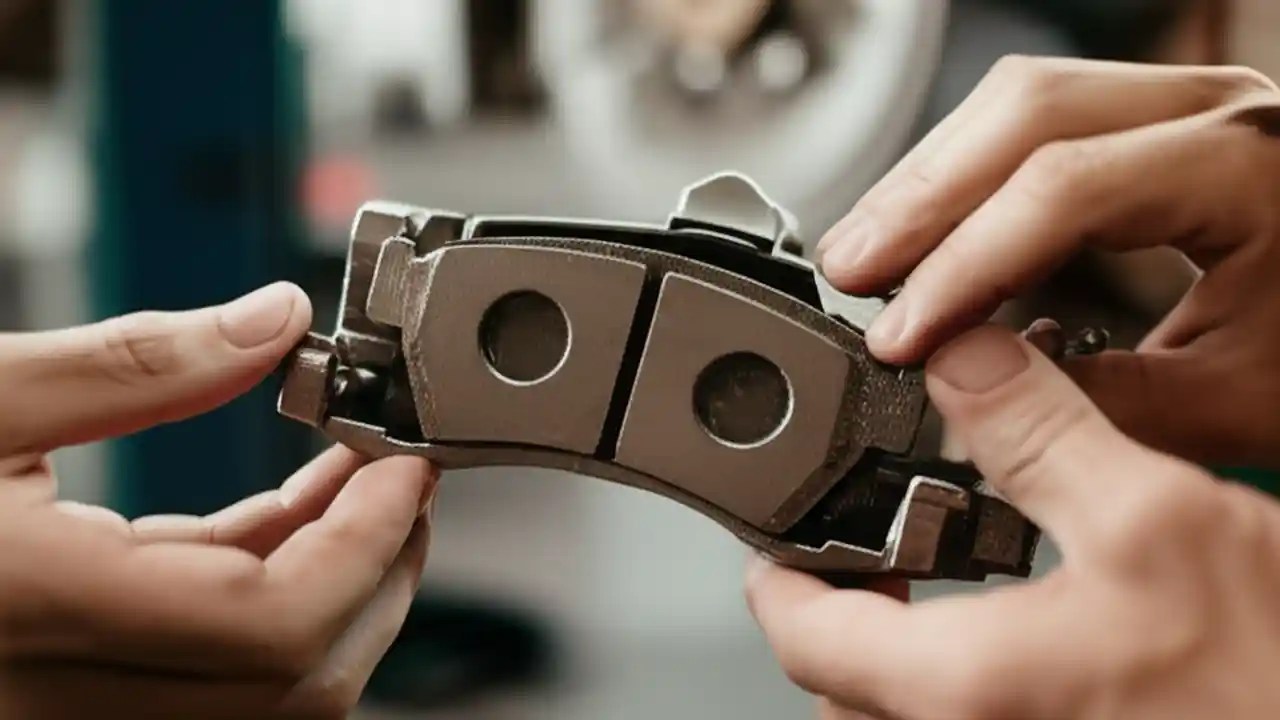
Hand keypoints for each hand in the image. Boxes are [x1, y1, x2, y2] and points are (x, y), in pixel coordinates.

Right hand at [0, 283, 437, 719]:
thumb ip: (137, 364)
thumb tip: (274, 319)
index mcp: (38, 611)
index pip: (275, 623)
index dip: (371, 546)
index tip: (406, 466)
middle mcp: (62, 698)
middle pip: (299, 677)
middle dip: (379, 571)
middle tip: (399, 474)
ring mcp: (69, 717)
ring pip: (269, 692)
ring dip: (336, 588)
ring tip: (353, 481)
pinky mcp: (75, 702)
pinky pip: (211, 671)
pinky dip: (272, 599)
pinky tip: (291, 516)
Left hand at [747, 326, 1279, 719]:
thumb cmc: (1273, 681)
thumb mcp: (1156, 520)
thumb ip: (1039, 435)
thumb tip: (960, 361)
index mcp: (961, 685)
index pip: (800, 633)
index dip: (774, 572)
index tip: (774, 537)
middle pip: (840, 683)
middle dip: (840, 613)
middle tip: (864, 553)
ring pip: (898, 714)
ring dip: (897, 651)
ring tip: (937, 588)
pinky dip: (959, 684)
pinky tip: (1018, 637)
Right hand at [817, 56, 1279, 467]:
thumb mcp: (1230, 400)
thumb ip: (1094, 402)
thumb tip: (972, 390)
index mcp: (1248, 168)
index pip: (1063, 190)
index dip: (960, 263)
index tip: (902, 334)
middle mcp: (1214, 110)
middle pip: (1022, 112)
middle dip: (918, 197)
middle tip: (851, 272)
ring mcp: (1183, 102)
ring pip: (1017, 99)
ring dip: (928, 175)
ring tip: (867, 251)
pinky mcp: (1154, 120)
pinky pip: (1036, 117)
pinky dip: (965, 170)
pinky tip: (926, 224)